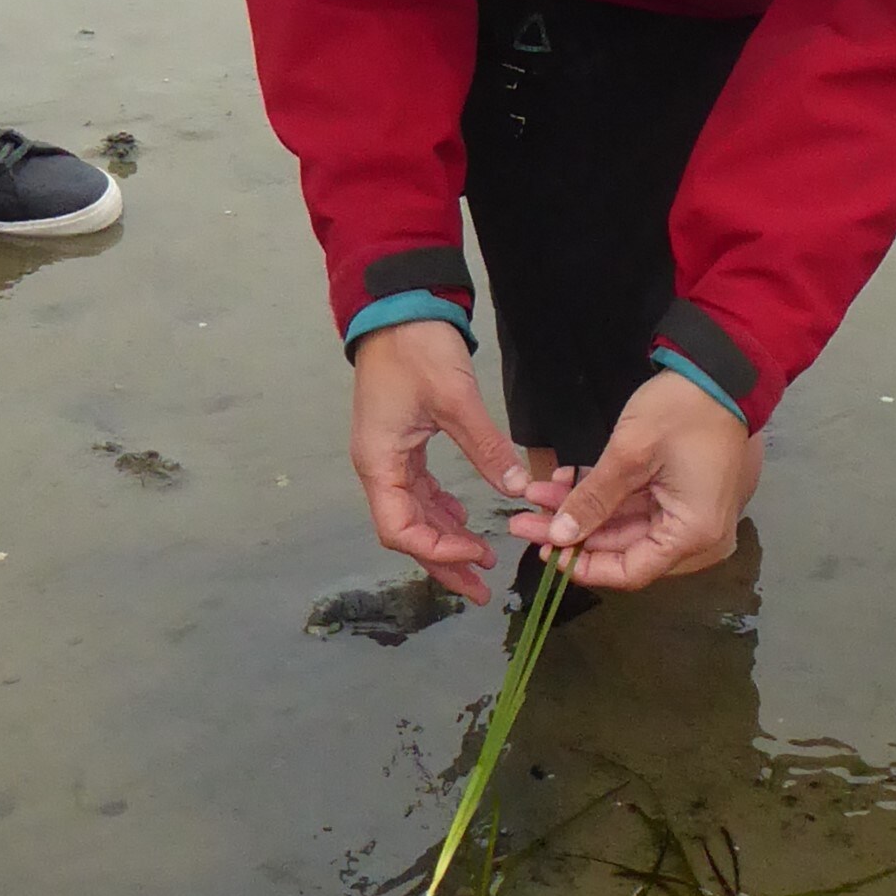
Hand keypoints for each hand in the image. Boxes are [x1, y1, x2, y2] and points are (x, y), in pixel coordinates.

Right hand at [349, 322, 526, 605]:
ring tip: (481, 560)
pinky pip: (418, 490)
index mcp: (380, 462)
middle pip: (406, 532)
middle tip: (481, 588)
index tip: (479, 553)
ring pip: (413, 514)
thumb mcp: (455, 399)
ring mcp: (386, 456)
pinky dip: (442, 510)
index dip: (438, 550)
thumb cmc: (417, 350)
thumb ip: (485, 446)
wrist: (396, 307)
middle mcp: (377, 467)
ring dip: (444, 539)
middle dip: (443, 561)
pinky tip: (466, 519)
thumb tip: (517, 489)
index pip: (401, 530)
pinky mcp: (400, 444)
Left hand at [509, 369, 758, 592]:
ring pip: (625, 525)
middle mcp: (696, 534)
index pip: (631, 571)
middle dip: (573, 531)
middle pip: (625, 548)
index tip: (545, 551)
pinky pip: (638, 506)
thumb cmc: (682, 410)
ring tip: (537, 494)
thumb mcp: (629, 455)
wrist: (720, 370)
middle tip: (525, 519)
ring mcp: (690, 514)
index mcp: (693, 533)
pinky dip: (604, 497)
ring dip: (582, 511)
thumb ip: (593, 501)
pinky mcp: (682, 494)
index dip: (583, 566)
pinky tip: (565, 483)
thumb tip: (558, 537)